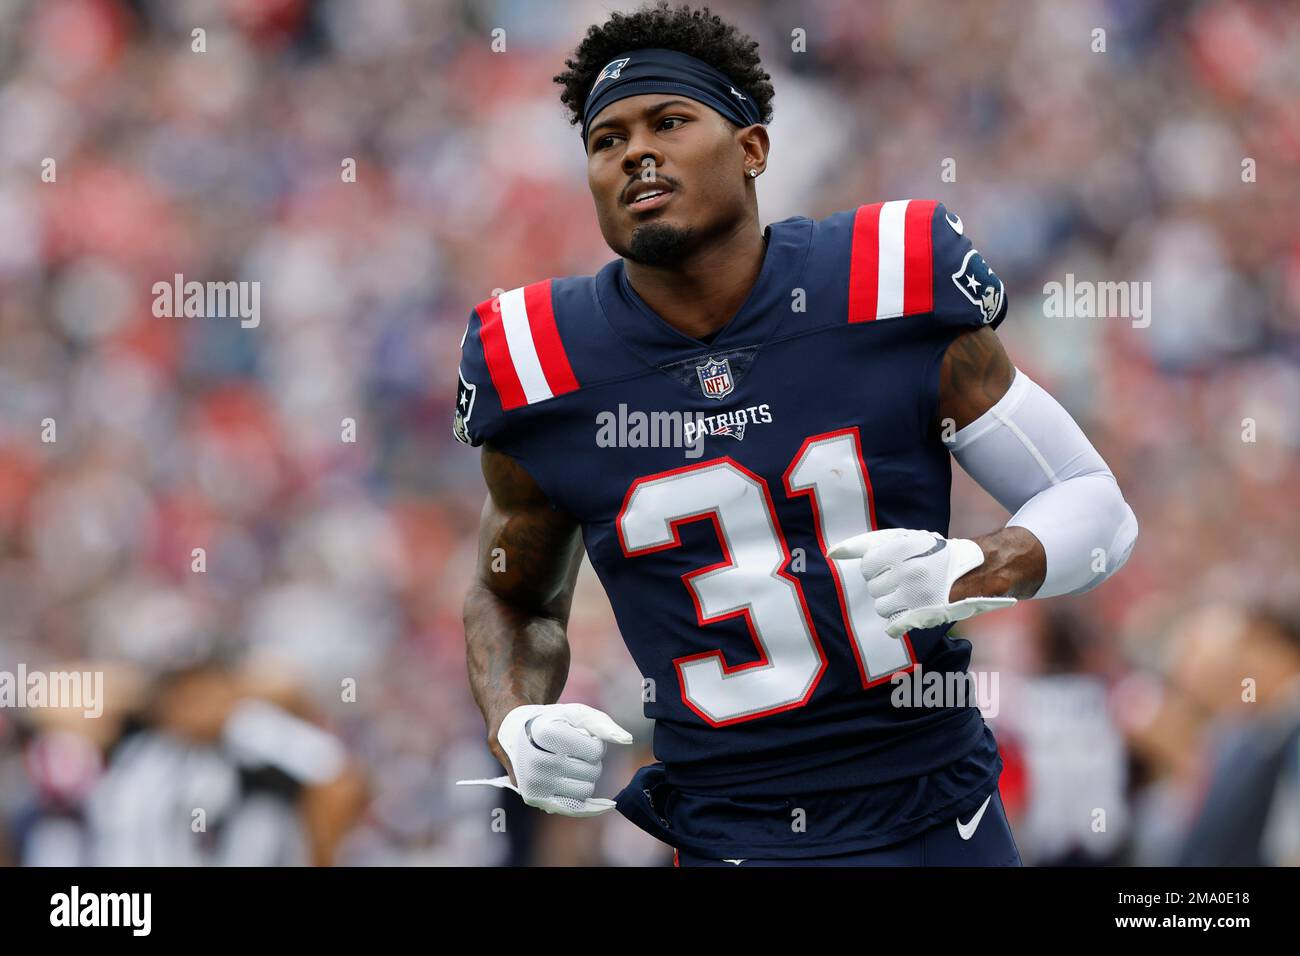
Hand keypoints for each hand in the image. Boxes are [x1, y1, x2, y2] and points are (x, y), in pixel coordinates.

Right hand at [455, 702, 632, 816]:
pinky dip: (590, 805)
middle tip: (575, 752)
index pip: (595, 750)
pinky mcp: (535, 798)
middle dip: (591, 761)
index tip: (581, 737)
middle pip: (593, 771)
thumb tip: (628, 740)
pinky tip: (602, 801)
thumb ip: (602, 724)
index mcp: (546, 735)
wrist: (514, 734)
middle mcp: (537, 761)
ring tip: (571, 765)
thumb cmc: (551, 722)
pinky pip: (573, 809)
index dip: (595, 743)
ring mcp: (535, 783)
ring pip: (586, 790)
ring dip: (586, 778)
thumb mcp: (575, 714)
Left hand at [827, 528, 1015, 637]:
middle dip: (886, 585)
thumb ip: (867, 543)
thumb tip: (832, 552)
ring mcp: (915, 596)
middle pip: (874, 588)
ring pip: (881, 607)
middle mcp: (907, 572)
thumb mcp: (906, 538)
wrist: (977, 570)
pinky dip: (896, 624)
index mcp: (901, 550)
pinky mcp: (923, 616)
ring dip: (892, 603)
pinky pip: (892, 627)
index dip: (877, 568)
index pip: (866, 567)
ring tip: (909, 595)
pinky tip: (908, 613)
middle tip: (905, 580)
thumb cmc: (935, 553)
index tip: (892, 567)